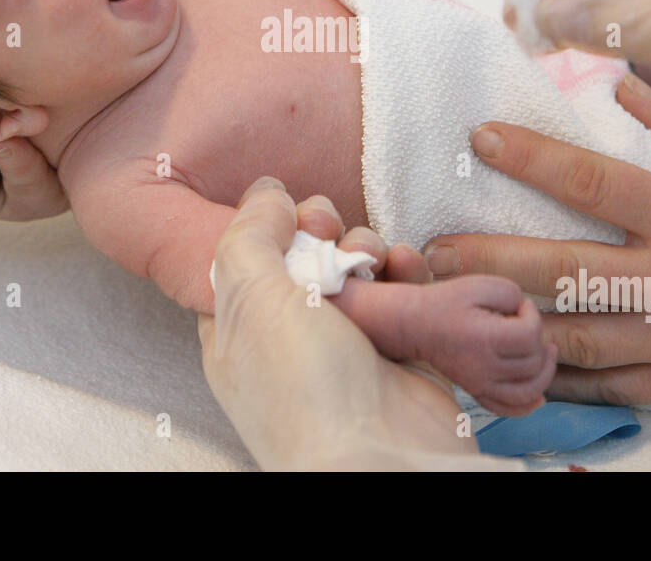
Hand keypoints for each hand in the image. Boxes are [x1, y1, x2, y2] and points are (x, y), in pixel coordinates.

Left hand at [200, 178, 520, 470]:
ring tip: (376, 258)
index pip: (249, 259)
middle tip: (335, 235)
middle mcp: (292, 339)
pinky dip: (410, 273)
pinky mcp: (402, 352)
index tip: (292, 211)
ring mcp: (349, 347)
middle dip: (327, 233)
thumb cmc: (302, 389)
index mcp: (240, 332)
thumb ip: (248, 233)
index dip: (271, 226)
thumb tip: (265, 192)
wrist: (379, 458)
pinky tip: (408, 266)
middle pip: (308, 258)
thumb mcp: (252, 297)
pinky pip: (405, 294)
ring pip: (359, 271)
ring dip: (370, 250)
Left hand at [425, 76, 650, 417]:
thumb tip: (615, 80)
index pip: (592, 181)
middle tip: (425, 247)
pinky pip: (600, 384)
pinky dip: (549, 375)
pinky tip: (504, 358)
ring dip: (501, 318)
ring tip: (446, 303)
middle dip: (484, 257)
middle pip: (559, 269)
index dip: (528, 157)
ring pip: (568, 335)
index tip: (478, 138)